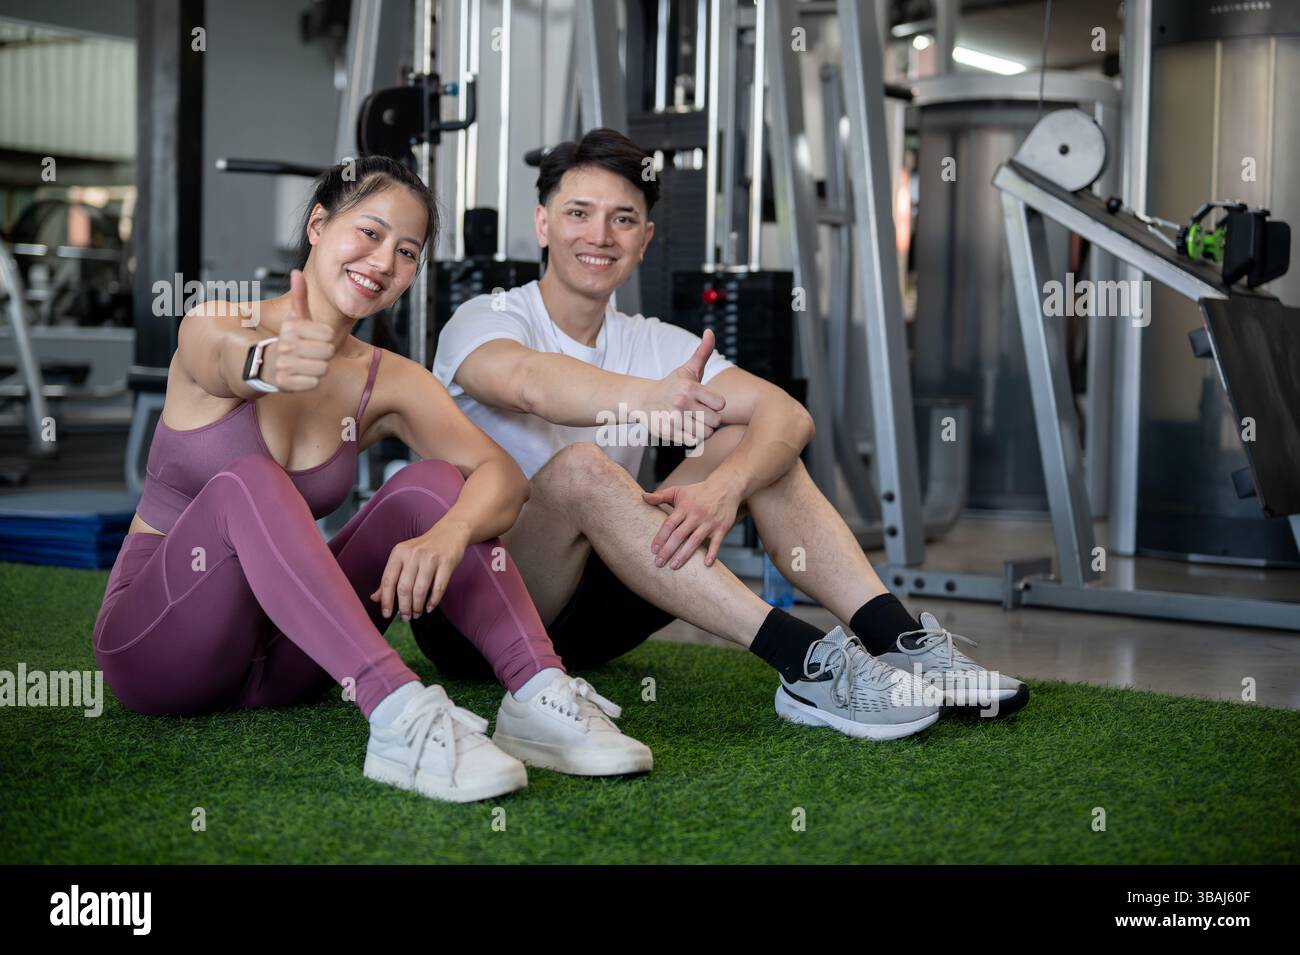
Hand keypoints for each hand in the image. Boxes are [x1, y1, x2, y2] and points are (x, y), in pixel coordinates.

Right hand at [266, 270, 336, 391]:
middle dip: (323, 353)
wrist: (264, 364)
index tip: (313, 338)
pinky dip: (311, 381)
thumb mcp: (294, 318)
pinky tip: (302, 376)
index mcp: (290, 328)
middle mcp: (285, 346)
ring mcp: (283, 365)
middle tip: (311, 353)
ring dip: (318, 368)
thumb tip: (296, 272)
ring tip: (306, 364)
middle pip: (327, 351)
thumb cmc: (288, 340)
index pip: (328, 333)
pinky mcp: (284, 383)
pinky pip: (314, 383)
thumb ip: (299, 296)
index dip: (325, 337)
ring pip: (322, 368)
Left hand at [369, 520, 470, 620]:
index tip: (386, 614)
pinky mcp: (446, 562)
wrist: (450, 532)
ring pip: (420, 590)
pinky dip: (433, 601)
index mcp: (399, 553)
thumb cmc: (424, 548)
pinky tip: (430, 607)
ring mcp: (430, 558)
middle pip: (404, 588)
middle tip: (406, 617)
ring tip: (417, 614)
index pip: (388, 580)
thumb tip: (375, 598)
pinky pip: (438, 588)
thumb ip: (390, 577)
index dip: (386, 600)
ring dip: (417, 607)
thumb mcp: (403, 558)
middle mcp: (413, 554)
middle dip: (404, 607)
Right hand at [638, 329, 725, 446]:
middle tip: (698, 413)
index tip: (706, 402)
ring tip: (691, 421)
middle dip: (710, 419)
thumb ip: (702, 352)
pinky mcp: (667, 433)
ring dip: (702, 430)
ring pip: (705, 434)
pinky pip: (692, 442)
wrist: (642, 401)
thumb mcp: (687, 369)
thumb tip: (710, 331)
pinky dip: (690, 438)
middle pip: (715, 421)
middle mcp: (681, 403)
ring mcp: (673, 419)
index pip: (721, 404)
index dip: (716, 405)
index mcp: (690, 387)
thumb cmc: (671, 385)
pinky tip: (683, 429)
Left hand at [641, 476, 740, 568]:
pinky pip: (716, 543)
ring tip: (674, 566)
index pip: (669, 524)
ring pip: (695, 541)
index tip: (653, 550)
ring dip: (684, 555)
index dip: (660, 538)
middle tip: (659, 563)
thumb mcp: (678, 491)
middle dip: (668, 550)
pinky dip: (712, 553)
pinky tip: (706, 564)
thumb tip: (643, 497)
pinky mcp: (722, 528)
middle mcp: (696, 515)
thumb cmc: (698, 492)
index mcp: (684, 507)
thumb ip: (660, 496)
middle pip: (679, 535)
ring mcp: (709, 522)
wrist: (725, 487)